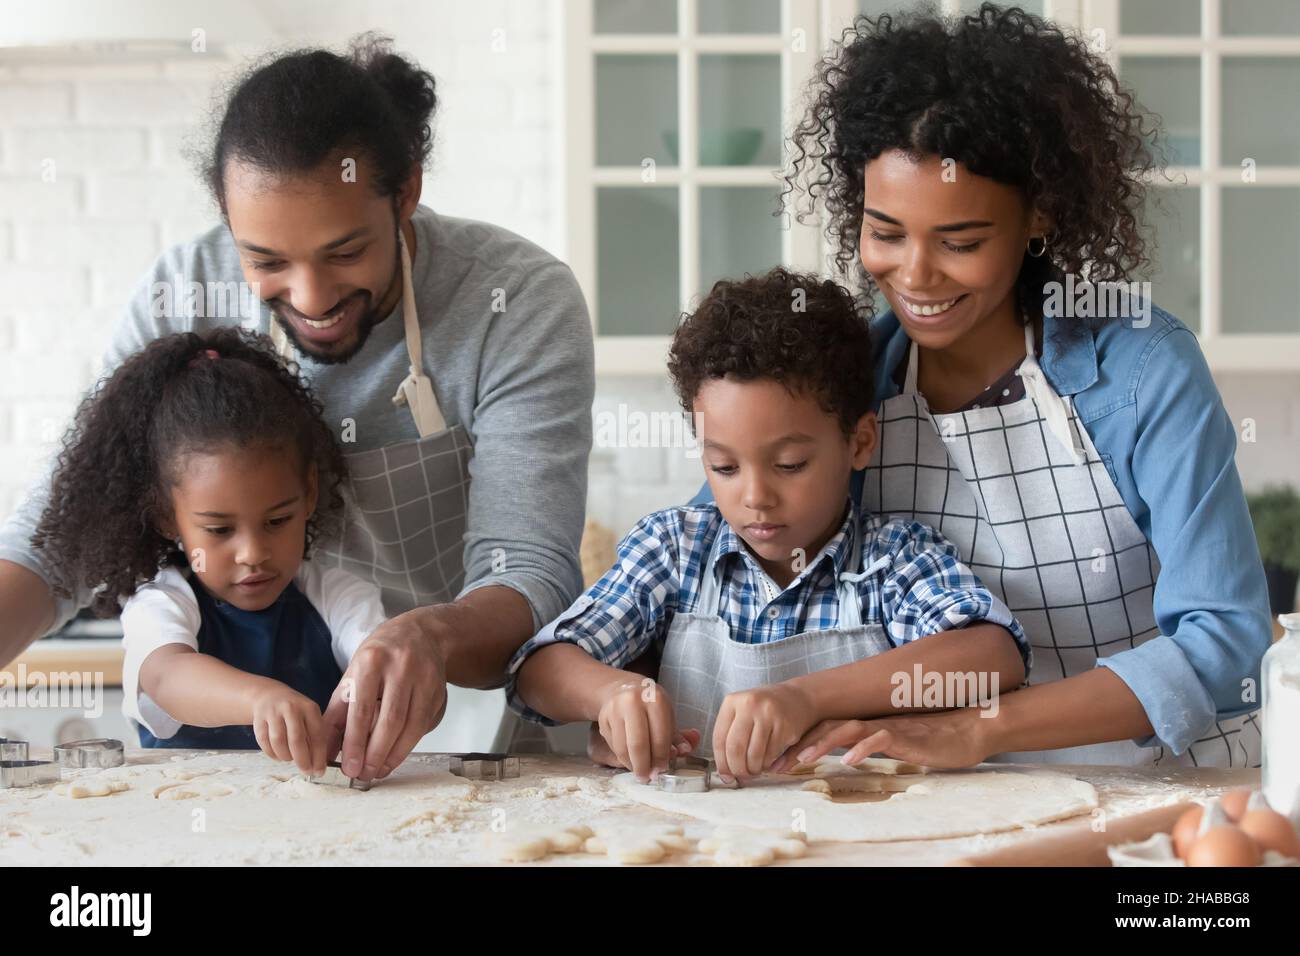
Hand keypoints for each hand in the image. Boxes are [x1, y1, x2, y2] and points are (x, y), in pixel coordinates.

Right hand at [250, 683, 329, 775]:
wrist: (270, 695)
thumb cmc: (295, 712)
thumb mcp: (309, 716)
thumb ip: (314, 736)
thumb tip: (318, 764)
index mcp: (309, 707)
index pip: (316, 735)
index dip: (318, 756)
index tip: (319, 771)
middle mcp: (291, 708)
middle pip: (297, 739)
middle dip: (302, 760)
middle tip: (306, 771)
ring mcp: (273, 713)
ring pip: (278, 742)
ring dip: (286, 756)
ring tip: (290, 759)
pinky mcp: (258, 719)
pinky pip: (264, 742)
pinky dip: (272, 754)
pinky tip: (278, 755)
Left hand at [322, 608, 448, 782]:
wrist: (420, 634)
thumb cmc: (379, 657)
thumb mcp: (353, 675)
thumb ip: (338, 712)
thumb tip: (326, 750)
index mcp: (371, 662)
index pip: (362, 709)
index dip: (355, 742)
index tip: (350, 767)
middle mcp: (400, 667)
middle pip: (390, 720)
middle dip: (376, 753)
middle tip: (363, 774)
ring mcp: (424, 678)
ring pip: (411, 726)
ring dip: (394, 755)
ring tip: (378, 770)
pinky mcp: (438, 690)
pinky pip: (423, 725)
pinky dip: (408, 745)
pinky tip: (395, 756)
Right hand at [595, 675, 694, 782]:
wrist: (623, 688)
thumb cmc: (650, 705)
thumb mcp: (667, 714)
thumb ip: (678, 736)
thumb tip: (686, 750)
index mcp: (655, 699)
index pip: (659, 736)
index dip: (661, 757)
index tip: (662, 769)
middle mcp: (632, 701)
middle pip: (638, 743)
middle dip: (644, 766)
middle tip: (648, 778)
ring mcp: (615, 709)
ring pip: (622, 747)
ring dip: (631, 765)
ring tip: (639, 772)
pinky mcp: (602, 717)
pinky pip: (613, 745)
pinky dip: (622, 757)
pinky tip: (630, 760)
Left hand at [713, 682, 818, 782]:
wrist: (796, 698)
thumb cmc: (763, 710)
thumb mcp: (741, 712)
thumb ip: (729, 735)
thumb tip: (724, 772)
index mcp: (732, 701)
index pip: (719, 738)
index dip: (721, 762)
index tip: (725, 775)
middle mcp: (749, 704)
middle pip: (735, 748)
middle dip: (737, 769)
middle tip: (741, 776)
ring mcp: (768, 714)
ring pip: (754, 755)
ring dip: (753, 769)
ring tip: (753, 771)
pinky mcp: (785, 725)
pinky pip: (771, 754)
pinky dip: (767, 764)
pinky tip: (766, 763)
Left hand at [773, 708, 991, 771]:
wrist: (966, 731)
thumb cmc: (930, 741)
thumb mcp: (892, 745)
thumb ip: (868, 746)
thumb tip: (844, 755)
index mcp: (865, 725)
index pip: (824, 730)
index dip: (799, 743)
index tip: (777, 759)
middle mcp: (871, 723)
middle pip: (827, 728)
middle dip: (799, 744)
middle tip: (775, 762)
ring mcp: (887, 727)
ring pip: (847, 730)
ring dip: (822, 744)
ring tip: (802, 760)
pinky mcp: (906, 736)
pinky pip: (880, 739)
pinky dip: (863, 748)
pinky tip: (848, 761)